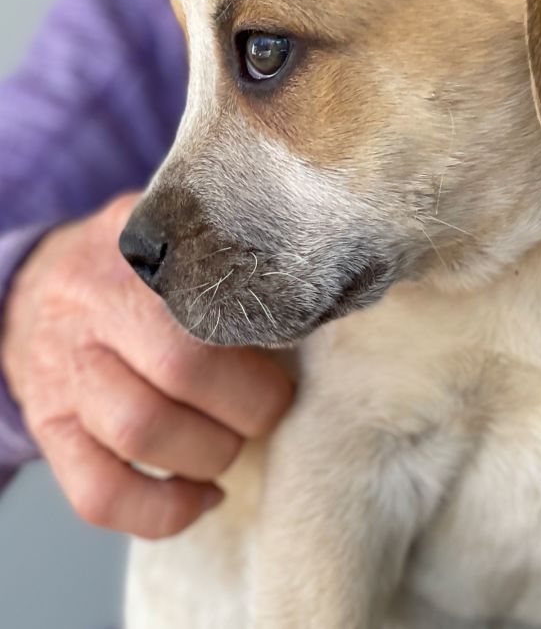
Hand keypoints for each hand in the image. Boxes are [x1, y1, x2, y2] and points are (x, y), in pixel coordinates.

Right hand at [0, 193, 293, 538]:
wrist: (33, 290)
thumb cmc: (130, 267)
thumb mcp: (175, 228)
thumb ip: (229, 245)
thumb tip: (308, 288)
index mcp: (140, 254)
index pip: (210, 292)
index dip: (263, 328)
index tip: (294, 341)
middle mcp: (95, 310)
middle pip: (182, 367)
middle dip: (249, 402)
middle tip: (271, 402)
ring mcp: (66, 375)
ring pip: (142, 431)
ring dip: (211, 452)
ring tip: (234, 440)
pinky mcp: (50, 430)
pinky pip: (99, 493)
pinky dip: (162, 511)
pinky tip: (205, 495)